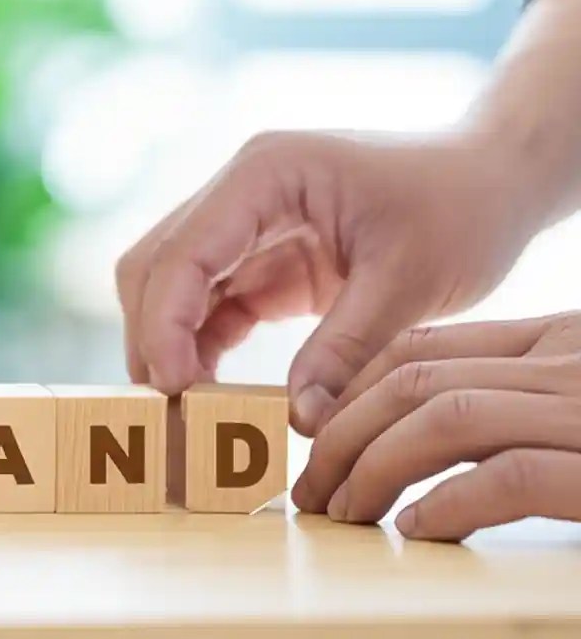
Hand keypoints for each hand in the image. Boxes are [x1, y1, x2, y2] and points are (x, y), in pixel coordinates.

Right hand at [115, 130, 541, 434]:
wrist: (492, 183)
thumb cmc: (462, 208)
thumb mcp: (411, 281)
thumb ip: (346, 348)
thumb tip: (299, 422)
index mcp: (265, 173)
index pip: (183, 251)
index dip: (165, 322)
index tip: (174, 388)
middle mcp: (238, 191)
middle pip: (155, 268)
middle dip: (153, 340)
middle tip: (172, 413)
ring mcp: (243, 226)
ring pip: (169, 291)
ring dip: (170, 351)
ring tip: (189, 416)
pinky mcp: (258, 261)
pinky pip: (206, 310)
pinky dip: (199, 353)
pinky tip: (214, 398)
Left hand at [293, 311, 580, 540]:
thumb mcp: (574, 403)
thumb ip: (515, 407)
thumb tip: (425, 448)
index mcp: (558, 338)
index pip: (424, 349)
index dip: (353, 398)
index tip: (322, 444)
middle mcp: (568, 358)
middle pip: (417, 380)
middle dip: (345, 437)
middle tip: (313, 490)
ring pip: (446, 418)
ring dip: (376, 468)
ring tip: (347, 512)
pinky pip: (510, 476)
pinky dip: (451, 505)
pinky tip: (418, 528)